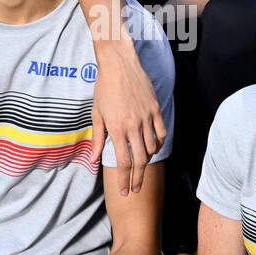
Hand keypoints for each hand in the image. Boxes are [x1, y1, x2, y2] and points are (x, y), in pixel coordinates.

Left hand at [90, 44, 165, 193]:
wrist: (119, 63)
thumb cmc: (104, 87)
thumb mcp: (96, 114)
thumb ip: (97, 138)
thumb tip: (93, 159)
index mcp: (117, 128)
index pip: (122, 162)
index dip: (124, 180)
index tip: (125, 191)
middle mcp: (133, 125)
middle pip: (139, 160)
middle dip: (137, 178)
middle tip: (136, 190)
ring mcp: (146, 117)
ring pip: (152, 147)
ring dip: (147, 161)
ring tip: (141, 168)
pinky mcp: (155, 108)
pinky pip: (162, 131)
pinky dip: (159, 143)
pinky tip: (153, 148)